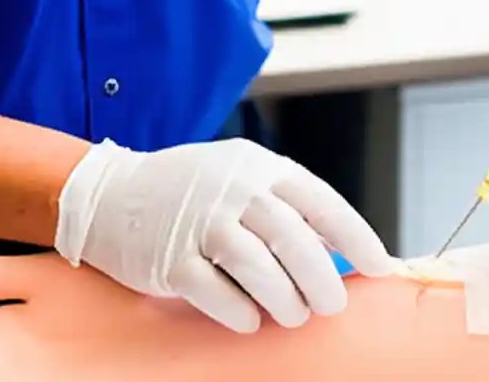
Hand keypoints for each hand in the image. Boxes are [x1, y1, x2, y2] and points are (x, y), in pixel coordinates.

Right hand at [54, 137, 393, 332]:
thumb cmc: (190, 191)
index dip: (356, 238)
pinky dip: (239, 312)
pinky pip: (213, 291)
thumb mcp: (242, 178)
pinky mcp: (168, 257)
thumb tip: (343, 252)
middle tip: (331, 305)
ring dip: (284, 299)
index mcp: (260, 167)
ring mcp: (198, 221)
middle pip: (293, 238)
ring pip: (256, 265)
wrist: (108, 193)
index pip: (321, 202)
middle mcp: (233, 188)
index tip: (379, 268)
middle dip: (321, 279)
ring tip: (293, 315)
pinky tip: (250, 320)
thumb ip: (286, 208)